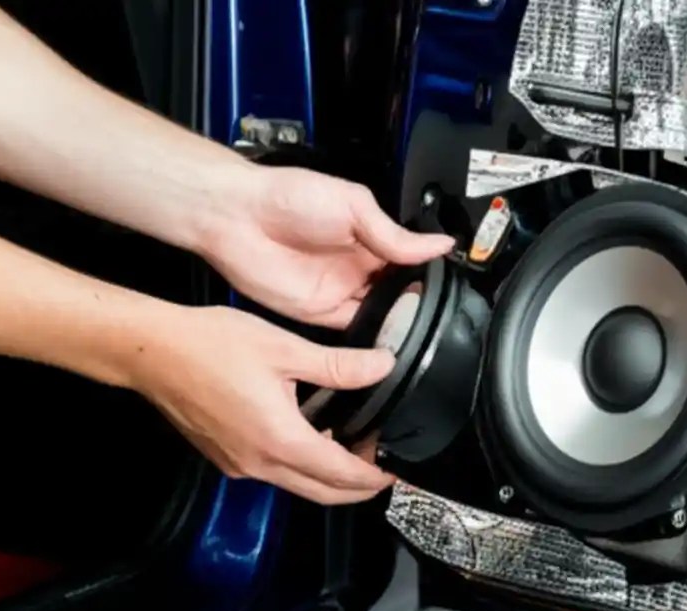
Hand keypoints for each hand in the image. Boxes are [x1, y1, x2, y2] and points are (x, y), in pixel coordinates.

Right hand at [131, 304, 398, 504]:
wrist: (150, 352)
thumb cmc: (210, 345)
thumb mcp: (284, 348)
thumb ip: (338, 365)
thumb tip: (383, 366)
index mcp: (281, 441)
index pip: (342, 475)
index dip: (375, 476)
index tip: (397, 470)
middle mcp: (260, 464)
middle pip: (323, 493)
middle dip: (358, 487)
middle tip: (383, 465)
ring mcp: (240, 465)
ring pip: (299, 486)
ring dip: (329, 476)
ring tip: (353, 443)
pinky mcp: (226, 458)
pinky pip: (275, 473)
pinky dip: (301, 465)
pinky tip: (311, 434)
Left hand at [203, 166, 453, 327]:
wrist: (238, 217)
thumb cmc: (289, 197)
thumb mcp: (354, 206)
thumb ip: (394, 235)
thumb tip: (438, 244)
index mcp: (370, 236)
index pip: (408, 260)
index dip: (427, 273)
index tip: (448, 284)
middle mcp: (357, 266)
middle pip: (397, 291)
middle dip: (416, 301)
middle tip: (437, 311)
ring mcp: (338, 290)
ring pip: (378, 313)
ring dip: (396, 320)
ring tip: (419, 327)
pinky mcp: (318, 312)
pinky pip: (352, 328)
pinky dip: (370, 335)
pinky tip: (388, 337)